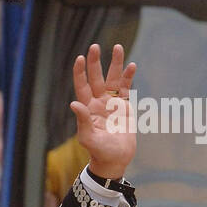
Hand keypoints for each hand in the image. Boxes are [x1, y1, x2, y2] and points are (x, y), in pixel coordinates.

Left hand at [71, 43, 136, 178]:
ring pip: (113, 79)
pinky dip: (129, 77)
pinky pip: (126, 88)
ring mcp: (111, 103)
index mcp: (87, 109)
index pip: (82, 86)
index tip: (80, 58)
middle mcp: (98, 102)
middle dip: (95, 63)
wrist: (115, 160)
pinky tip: (131, 66)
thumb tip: (74, 103)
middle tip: (94, 47)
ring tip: (117, 47)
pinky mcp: (124, 106)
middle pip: (96, 78)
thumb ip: (83, 121)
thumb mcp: (89, 138)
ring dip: (115, 64)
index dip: (80, 73)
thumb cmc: (99, 152)